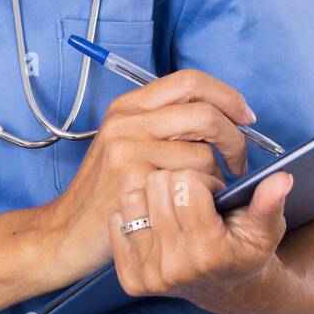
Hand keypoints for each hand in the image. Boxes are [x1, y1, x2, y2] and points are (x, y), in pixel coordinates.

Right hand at [37, 69, 257, 278]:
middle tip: (239, 160)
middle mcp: (127, 122)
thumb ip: (166, 122)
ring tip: (207, 190)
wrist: (68, 232)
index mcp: (129, 106)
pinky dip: (207, 194)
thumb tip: (223, 111)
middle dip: (235, 136)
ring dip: (219, 175)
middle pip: (205, 112)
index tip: (245, 116)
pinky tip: (194, 204)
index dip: (227, 96)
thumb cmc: (109, 191)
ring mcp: (128, 151)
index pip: (190, 81)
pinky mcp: (135, 183)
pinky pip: (194, 183)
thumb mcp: (128, 143)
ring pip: (204, 152)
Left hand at [108, 167, 293, 313]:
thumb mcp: (265, 228)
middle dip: (176, 183)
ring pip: (133, 199)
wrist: (225, 288)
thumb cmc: (244, 250)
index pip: (185, 184)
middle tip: (190, 199)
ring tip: (172, 209)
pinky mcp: (130, 280)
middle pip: (157, 186)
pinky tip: (154, 223)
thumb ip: (270, 202)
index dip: (200, 179)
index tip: (210, 192)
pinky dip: (134, 215)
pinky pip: (118, 221)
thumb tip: (282, 179)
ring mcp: (150, 277)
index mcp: (209, 253)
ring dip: (151, 195)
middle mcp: (176, 269)